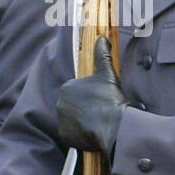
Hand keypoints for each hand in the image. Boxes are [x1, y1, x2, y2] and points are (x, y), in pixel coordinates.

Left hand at [57, 38, 126, 157]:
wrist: (115, 126)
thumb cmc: (111, 99)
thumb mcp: (108, 74)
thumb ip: (102, 55)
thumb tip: (101, 38)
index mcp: (67, 88)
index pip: (78, 90)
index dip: (92, 95)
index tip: (102, 99)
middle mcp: (59, 104)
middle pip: (75, 105)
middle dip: (86, 108)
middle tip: (102, 111)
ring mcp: (61, 122)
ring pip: (74, 119)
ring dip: (84, 120)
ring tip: (99, 121)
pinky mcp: (66, 136)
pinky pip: (73, 134)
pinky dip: (82, 133)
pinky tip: (94, 131)